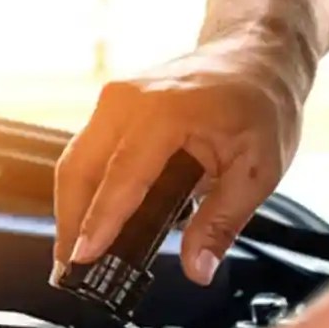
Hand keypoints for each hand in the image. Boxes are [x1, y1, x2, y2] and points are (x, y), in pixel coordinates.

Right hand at [53, 34, 305, 286]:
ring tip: (73, 256)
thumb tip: (198, 268)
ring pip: (75, 163)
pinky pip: (86, 153)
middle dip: (70, 224)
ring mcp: (114, 99)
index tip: (82, 258)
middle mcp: (129, 100)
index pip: (122, 176)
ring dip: (71, 210)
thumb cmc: (260, 105)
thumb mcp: (258, 170)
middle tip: (68, 272)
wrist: (256, 56)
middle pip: (80, 170)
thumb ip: (222, 222)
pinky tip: (89, 223)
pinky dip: (84, 191)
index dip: (100, 221)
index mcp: (167, 111)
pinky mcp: (110, 107)